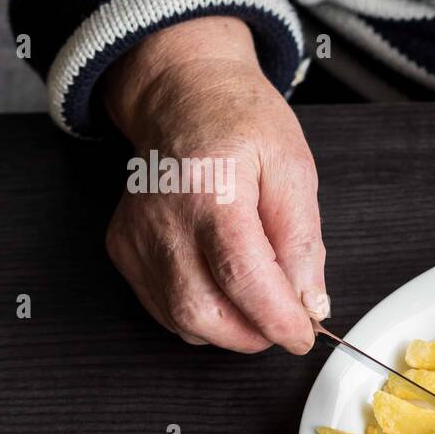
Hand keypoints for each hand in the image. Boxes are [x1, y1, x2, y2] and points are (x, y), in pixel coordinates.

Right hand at [102, 16, 324, 352]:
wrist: (184, 98)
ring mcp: (137, 237)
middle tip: (285, 321)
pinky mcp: (125, 250)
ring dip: (230, 328)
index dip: (277, 319)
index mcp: (211, 192)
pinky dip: (204, 315)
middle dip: (252, 334)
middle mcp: (164, 220)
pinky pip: (165, 308)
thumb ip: (303, 241)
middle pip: (202, 311)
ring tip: (259, 298)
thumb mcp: (293, 170)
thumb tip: (310, 303)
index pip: (242, 277)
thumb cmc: (241, 124)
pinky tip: (226, 288)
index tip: (304, 335)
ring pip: (182, 319)